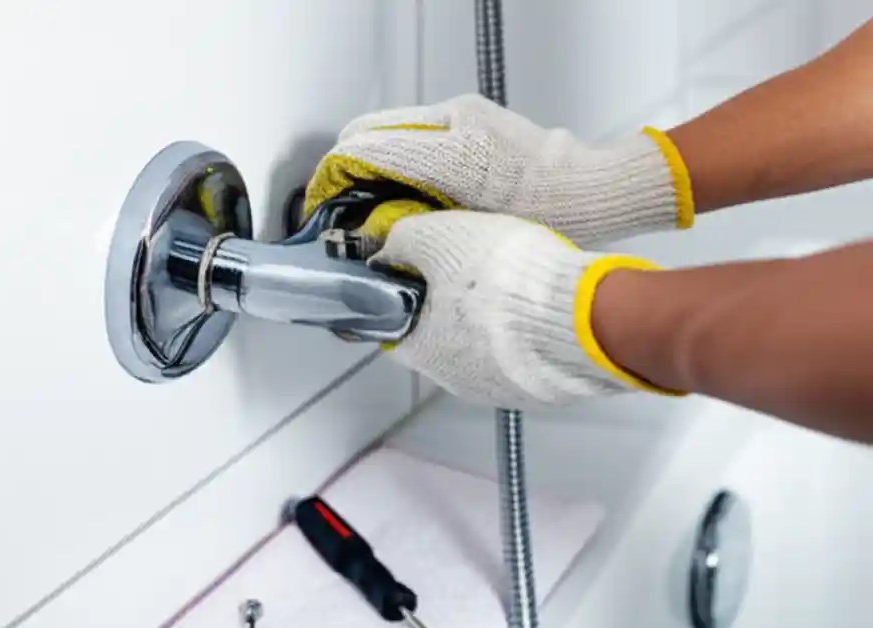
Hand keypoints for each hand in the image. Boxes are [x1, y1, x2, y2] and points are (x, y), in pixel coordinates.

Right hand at [307, 94, 693, 245]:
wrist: (590, 189)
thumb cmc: (545, 215)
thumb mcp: (472, 231)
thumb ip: (412, 223)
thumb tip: (367, 230)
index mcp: (451, 152)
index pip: (363, 149)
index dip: (332, 178)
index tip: (320, 206)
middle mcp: (452, 121)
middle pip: (367, 132)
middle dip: (343, 168)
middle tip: (336, 207)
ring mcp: (460, 113)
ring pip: (387, 128)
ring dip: (368, 160)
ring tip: (363, 200)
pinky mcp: (468, 115)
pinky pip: (413, 129)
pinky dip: (394, 153)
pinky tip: (399, 187)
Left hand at [371, 210, 679, 406]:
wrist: (584, 315)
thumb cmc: (497, 277)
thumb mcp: (437, 238)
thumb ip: (403, 243)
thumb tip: (386, 252)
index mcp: (422, 352)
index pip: (395, 331)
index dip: (406, 299)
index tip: (422, 275)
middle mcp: (456, 382)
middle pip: (441, 339)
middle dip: (452, 308)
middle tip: (474, 271)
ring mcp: (502, 391)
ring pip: (484, 350)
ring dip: (492, 322)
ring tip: (514, 284)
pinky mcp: (543, 390)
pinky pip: (523, 357)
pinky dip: (526, 335)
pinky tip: (540, 305)